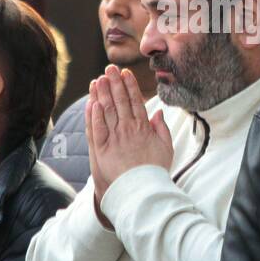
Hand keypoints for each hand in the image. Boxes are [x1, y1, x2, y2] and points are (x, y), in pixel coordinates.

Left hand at [87, 65, 173, 201]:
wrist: (143, 192)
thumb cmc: (155, 172)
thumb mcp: (166, 149)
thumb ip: (162, 129)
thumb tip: (158, 112)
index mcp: (144, 128)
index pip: (135, 102)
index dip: (129, 86)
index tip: (125, 73)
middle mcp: (128, 130)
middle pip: (120, 102)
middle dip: (114, 83)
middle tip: (109, 68)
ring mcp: (115, 139)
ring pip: (107, 112)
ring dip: (102, 94)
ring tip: (98, 79)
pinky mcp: (102, 149)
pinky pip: (97, 129)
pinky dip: (94, 115)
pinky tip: (92, 102)